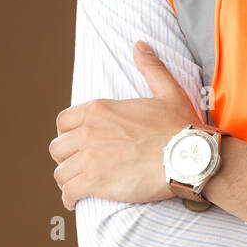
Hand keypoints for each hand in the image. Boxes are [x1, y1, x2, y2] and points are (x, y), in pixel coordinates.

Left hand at [48, 40, 203, 210]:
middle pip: (58, 148)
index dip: (69, 134)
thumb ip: (150, 67)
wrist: (188, 156)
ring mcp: (89, 158)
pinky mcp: (94, 182)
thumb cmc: (180, 126)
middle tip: (79, 167)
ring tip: (77, 187)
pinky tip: (76, 201)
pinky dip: (70, 199)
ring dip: (68, 180)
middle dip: (67, 158)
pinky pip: (69, 192)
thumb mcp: (167, 91)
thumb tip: (140, 45)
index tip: (78, 144)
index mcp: (99, 110)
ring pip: (61, 172)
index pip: (64, 122)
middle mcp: (88, 132)